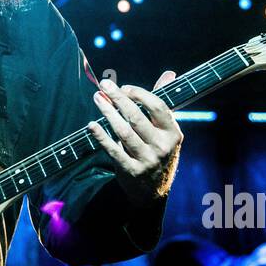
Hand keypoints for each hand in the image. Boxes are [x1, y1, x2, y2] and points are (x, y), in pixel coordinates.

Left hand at [88, 71, 182, 206]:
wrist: (154, 191)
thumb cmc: (158, 151)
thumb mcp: (166, 130)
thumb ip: (162, 102)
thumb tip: (169, 74)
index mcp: (173, 133)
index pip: (157, 107)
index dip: (140, 94)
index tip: (124, 88)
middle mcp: (162, 146)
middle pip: (137, 117)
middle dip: (118, 98)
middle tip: (104, 86)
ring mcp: (147, 160)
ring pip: (123, 132)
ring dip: (107, 113)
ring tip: (97, 99)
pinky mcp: (132, 171)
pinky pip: (113, 150)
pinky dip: (101, 137)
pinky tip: (91, 125)